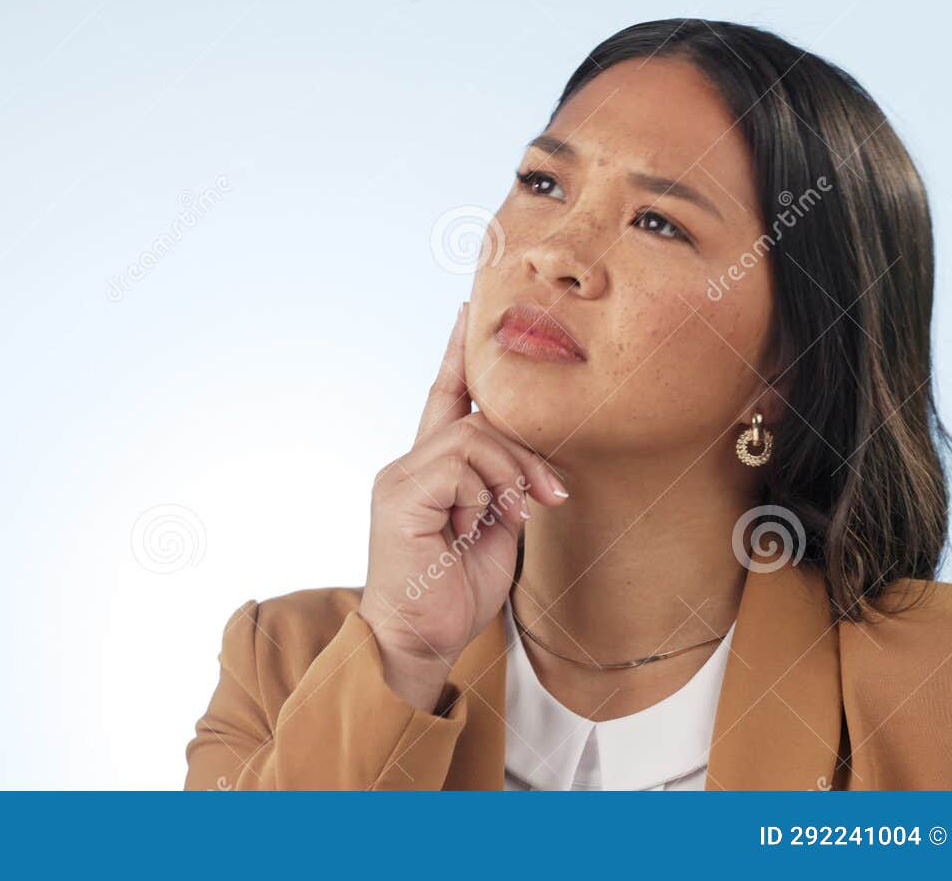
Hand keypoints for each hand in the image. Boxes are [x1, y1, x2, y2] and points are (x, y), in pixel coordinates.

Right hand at [358, 302, 568, 710]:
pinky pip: (458, 463)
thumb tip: (531, 463)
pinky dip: (484, 492)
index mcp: (429, 471)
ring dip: (510, 476)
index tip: (467, 309)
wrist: (420, 642)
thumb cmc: (454, 594)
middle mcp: (408, 466)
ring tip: (516, 517)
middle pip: (478, 419)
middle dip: (524, 452)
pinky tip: (476, 525)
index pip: (444, 397)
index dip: (458, 356)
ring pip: (473, 437)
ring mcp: (400, 479)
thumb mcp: (497, 531)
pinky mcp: (400, 496)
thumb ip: (506, 488)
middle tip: (552, 494)